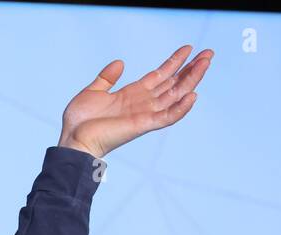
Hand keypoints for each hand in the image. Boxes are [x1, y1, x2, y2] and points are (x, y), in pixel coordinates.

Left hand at [58, 45, 212, 158]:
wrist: (72, 139)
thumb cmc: (79, 121)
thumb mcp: (93, 91)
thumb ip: (106, 77)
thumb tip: (120, 62)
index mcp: (132, 94)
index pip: (159, 76)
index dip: (174, 62)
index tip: (188, 48)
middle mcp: (142, 103)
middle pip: (173, 83)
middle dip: (191, 68)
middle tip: (208, 53)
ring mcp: (144, 114)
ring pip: (175, 95)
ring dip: (192, 80)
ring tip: (206, 63)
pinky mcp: (143, 125)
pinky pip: (167, 117)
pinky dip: (181, 108)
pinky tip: (193, 95)